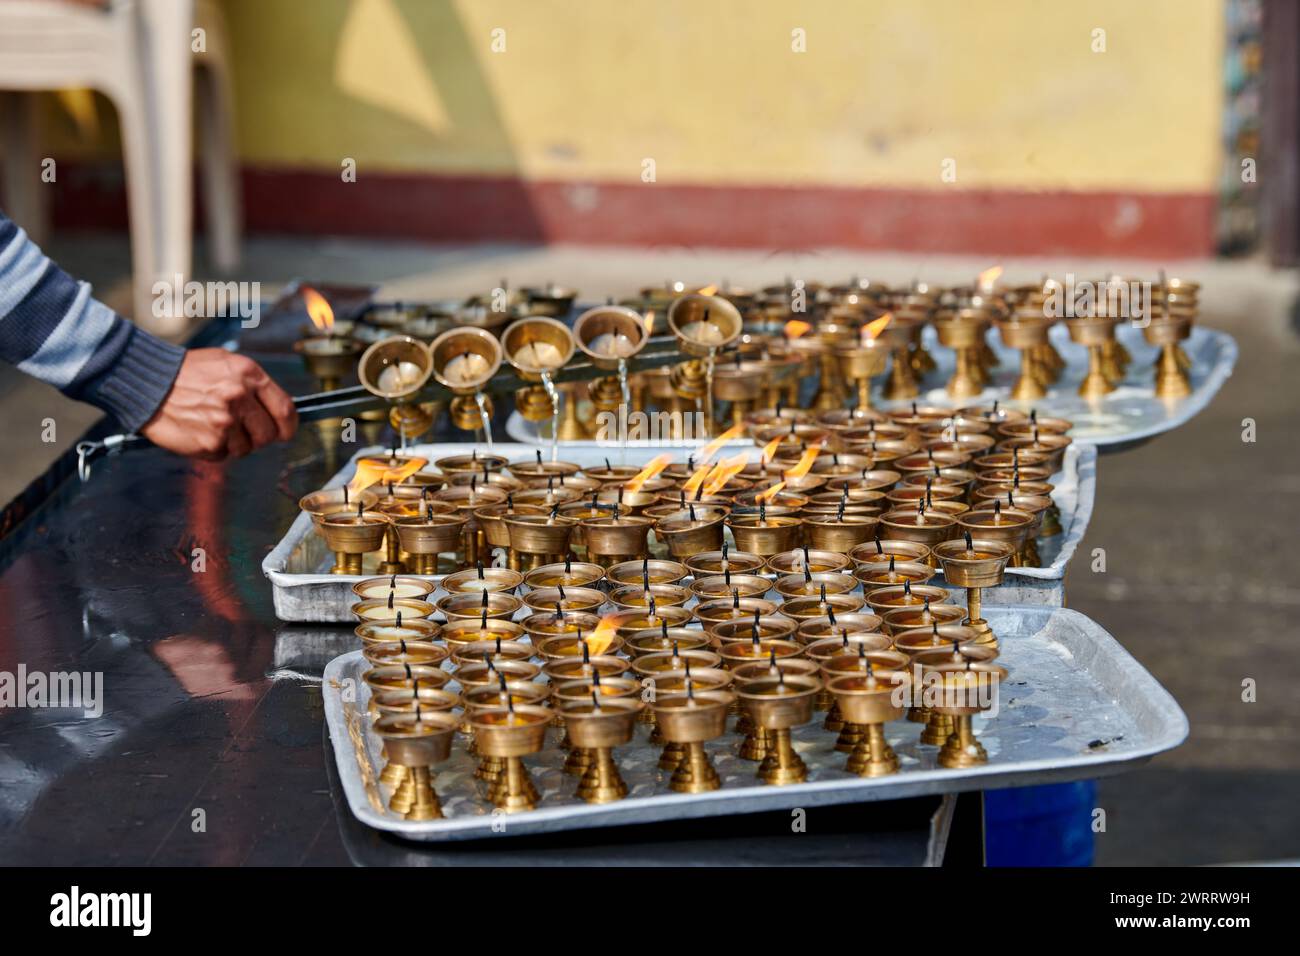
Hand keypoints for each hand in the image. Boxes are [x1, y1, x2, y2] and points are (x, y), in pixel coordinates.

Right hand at [141, 349, 297, 459]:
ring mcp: (224, 421)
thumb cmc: (187, 372)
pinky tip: (199, 431)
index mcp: (248, 375)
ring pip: (246, 448)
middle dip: (259, 438)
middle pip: (269, 435)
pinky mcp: (208, 442)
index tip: (285, 433)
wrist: (147, 382)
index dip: (289, 426)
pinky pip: (223, 455)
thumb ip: (254, 385)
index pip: (285, 410)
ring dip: (234, 443)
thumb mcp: (226, 364)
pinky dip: (214, 449)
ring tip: (213, 425)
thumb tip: (279, 410)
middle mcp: (239, 397)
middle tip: (242, 431)